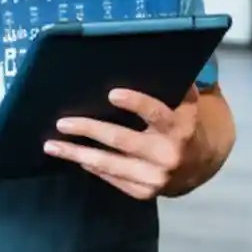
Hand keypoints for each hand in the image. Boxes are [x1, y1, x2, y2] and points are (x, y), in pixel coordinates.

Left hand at [44, 85, 202, 199]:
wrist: (199, 164)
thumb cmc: (182, 123)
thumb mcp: (186, 103)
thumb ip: (174, 85)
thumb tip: (146, 59)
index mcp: (179, 127)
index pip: (156, 113)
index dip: (135, 103)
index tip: (111, 93)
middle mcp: (167, 154)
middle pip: (122, 140)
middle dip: (89, 130)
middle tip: (62, 122)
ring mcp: (155, 177)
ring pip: (109, 164)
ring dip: (77, 154)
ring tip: (52, 146)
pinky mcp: (144, 192)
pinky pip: (112, 178)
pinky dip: (92, 167)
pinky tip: (74, 157)